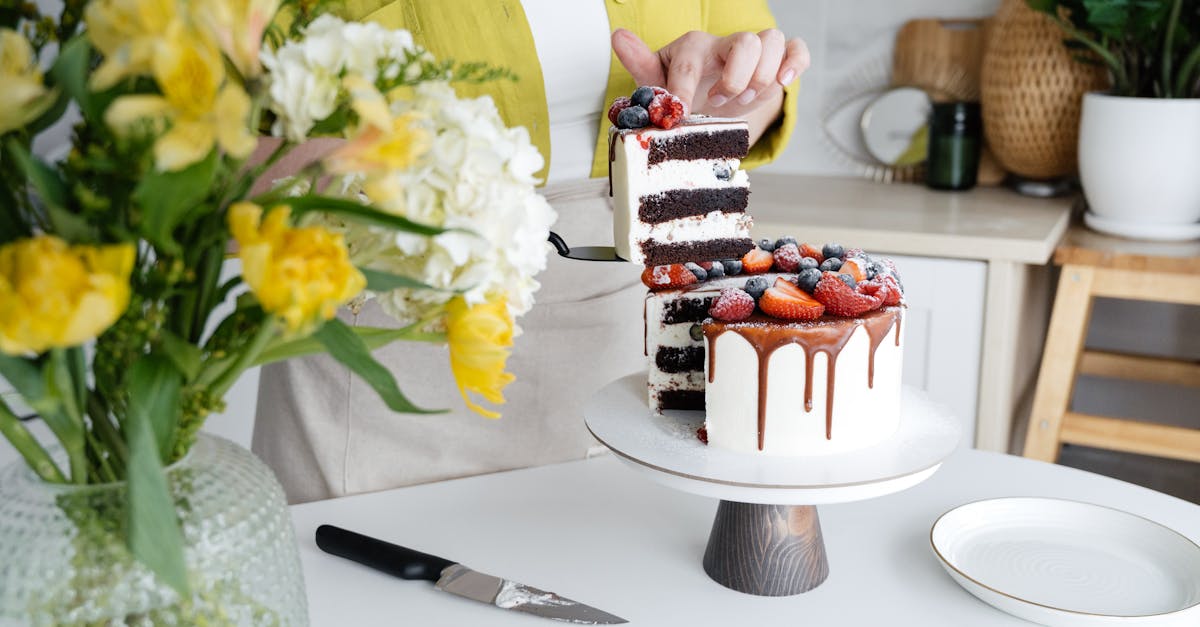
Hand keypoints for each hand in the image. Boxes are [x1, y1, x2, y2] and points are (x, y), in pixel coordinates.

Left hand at [611, 28, 809, 141]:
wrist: (708, 99)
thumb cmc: (682, 88)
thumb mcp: (658, 81)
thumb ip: (640, 63)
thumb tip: (617, 36)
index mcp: (693, 47)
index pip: (692, 62)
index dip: (686, 90)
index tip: (681, 115)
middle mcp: (726, 43)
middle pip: (745, 42)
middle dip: (735, 80)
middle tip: (719, 103)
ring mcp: (755, 49)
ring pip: (772, 41)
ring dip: (761, 78)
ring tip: (742, 101)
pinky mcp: (777, 61)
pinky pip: (797, 49)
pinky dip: (795, 63)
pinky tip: (783, 82)